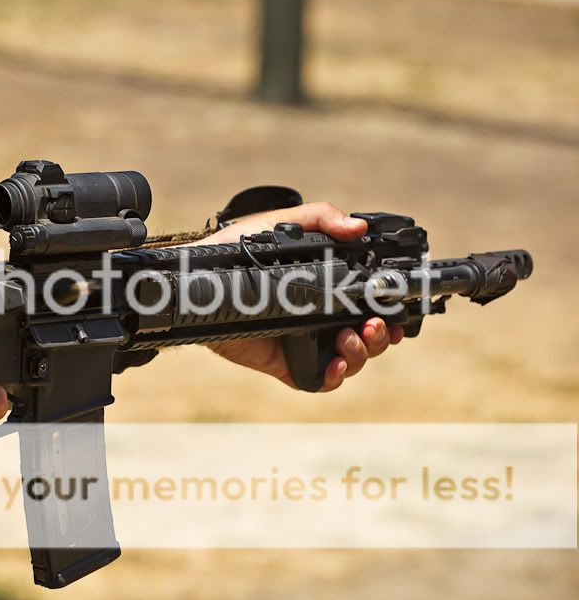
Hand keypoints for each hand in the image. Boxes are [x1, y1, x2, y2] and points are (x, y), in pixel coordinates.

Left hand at [194, 202, 403, 391]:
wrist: (202, 280)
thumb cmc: (240, 250)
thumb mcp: (284, 226)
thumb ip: (321, 219)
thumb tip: (356, 226)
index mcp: (328, 289)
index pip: (370, 306)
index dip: (390, 312)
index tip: (398, 313)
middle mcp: (322, 318)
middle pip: (371, 338)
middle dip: (382, 336)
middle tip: (374, 326)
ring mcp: (307, 342)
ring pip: (352, 360)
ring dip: (362, 353)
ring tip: (349, 338)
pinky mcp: (288, 363)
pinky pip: (318, 380)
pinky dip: (333, 377)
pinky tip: (334, 364)